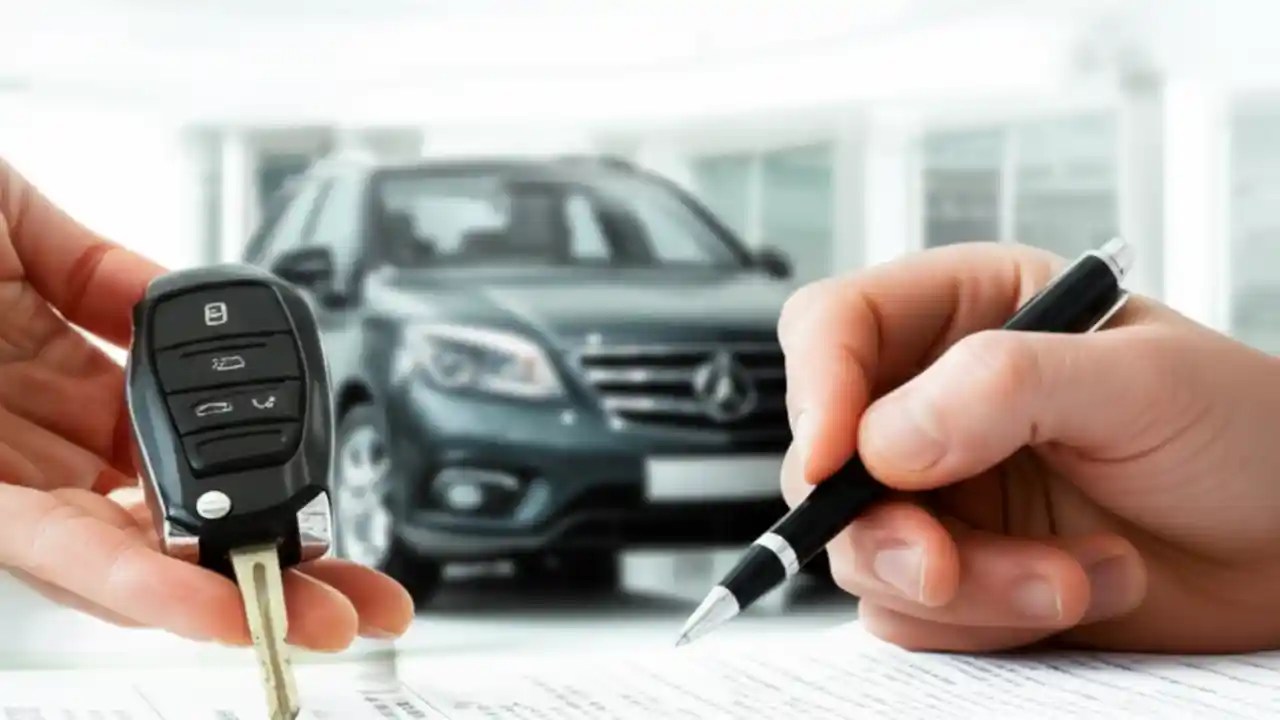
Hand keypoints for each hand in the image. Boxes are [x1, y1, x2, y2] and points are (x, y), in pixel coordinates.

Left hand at [0, 158, 412, 649]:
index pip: (174, 457)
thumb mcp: (19, 225)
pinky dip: (148, 588)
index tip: (319, 507)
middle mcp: (35, 448)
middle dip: (275, 566)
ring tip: (318, 618)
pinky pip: (66, 559)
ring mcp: (2, 484)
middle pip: (175, 528)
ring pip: (133, 564)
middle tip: (358, 599)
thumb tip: (194, 305)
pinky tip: (223, 603)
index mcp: (53, 381)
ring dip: (235, 597)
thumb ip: (110, 269)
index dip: (255, 487)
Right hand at [779, 241, 1279, 653]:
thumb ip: (1005, 387)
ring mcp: (943, 493)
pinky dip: (988, 621)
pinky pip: (911, 612)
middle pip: (824, 456)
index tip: (830, 461)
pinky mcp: (961, 571)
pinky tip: (1078, 591)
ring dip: (965, 585)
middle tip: (945, 563)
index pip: (836, 327)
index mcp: (969, 312)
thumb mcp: (1141, 383)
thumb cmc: (1244, 436)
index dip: (815, 387)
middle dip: (883, 524)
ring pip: (865, 548)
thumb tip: (881, 440)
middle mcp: (935, 401)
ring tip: (1072, 578)